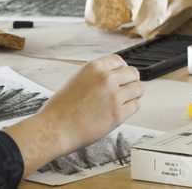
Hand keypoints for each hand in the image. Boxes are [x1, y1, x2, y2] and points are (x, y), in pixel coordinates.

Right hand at [6, 55, 143, 176]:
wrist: (53, 130)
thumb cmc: (60, 108)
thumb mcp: (77, 79)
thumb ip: (96, 75)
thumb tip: (115, 75)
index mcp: (94, 67)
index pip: (120, 61)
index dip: (121, 70)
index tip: (120, 78)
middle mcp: (106, 78)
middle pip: (133, 73)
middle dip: (130, 81)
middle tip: (124, 91)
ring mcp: (114, 96)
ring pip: (139, 88)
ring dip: (133, 94)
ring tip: (124, 101)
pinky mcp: (118, 114)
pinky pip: (136, 105)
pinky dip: (130, 108)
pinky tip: (119, 111)